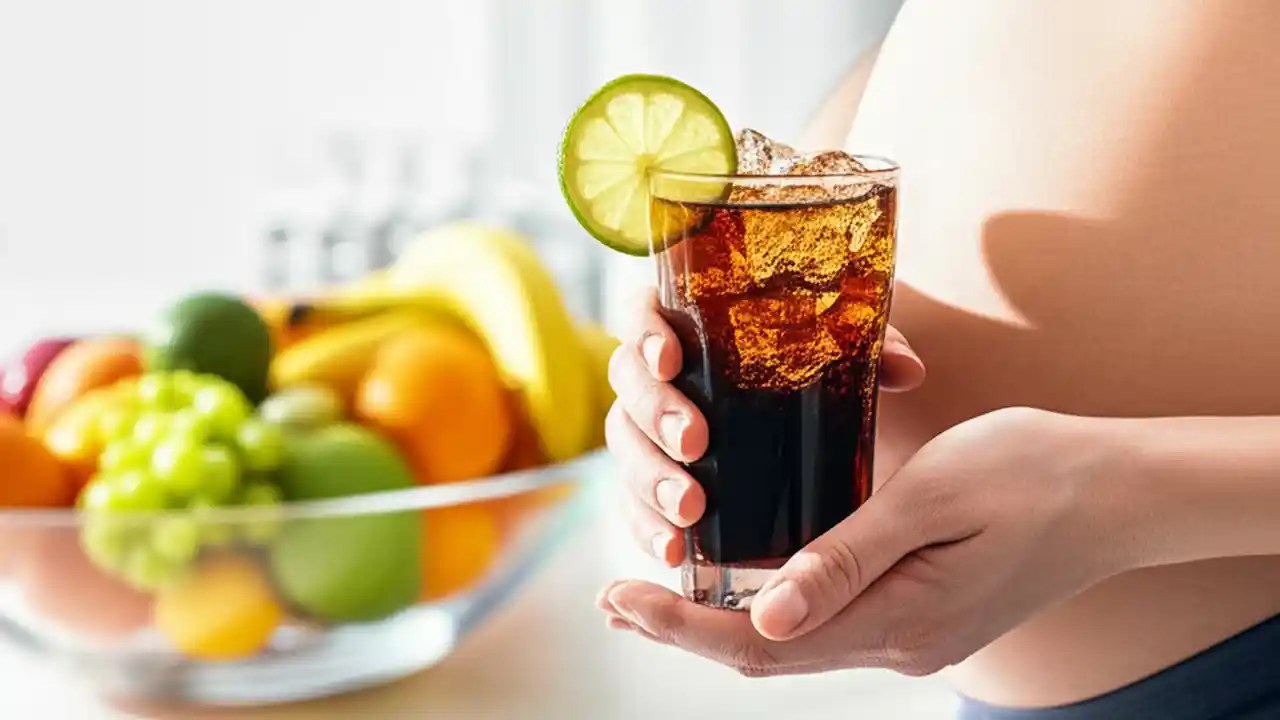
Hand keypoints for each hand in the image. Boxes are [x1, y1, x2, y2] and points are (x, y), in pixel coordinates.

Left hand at [600, 407, 1124, 677]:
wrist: (1117, 493)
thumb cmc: (1030, 474)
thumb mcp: (932, 498)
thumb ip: (847, 558)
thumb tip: (766, 614)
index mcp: (898, 620)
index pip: (763, 642)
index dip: (682, 625)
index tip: (620, 596)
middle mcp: (899, 644)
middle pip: (768, 654)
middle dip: (684, 628)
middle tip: (614, 598)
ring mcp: (913, 636)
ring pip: (794, 644)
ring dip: (720, 622)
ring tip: (657, 595)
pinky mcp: (921, 616)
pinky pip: (827, 626)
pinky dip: (770, 610)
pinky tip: (742, 585)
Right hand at [604, 288, 926, 566]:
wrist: (812, 410)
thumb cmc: (816, 361)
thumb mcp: (845, 345)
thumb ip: (872, 346)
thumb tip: (906, 370)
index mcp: (687, 319)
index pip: (643, 312)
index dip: (646, 335)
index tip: (672, 361)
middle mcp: (657, 372)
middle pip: (627, 383)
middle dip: (656, 416)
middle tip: (695, 444)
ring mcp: (648, 429)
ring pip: (625, 447)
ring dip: (650, 479)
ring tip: (689, 511)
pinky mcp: (654, 480)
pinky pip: (632, 502)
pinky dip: (646, 526)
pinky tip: (673, 550)